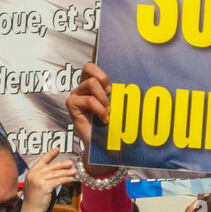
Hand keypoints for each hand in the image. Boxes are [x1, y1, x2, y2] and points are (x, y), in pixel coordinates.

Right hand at [21, 148, 75, 211]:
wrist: (31, 211)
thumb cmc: (35, 200)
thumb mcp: (36, 185)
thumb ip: (43, 178)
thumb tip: (57, 173)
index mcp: (31, 173)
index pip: (42, 161)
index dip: (50, 154)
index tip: (58, 149)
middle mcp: (33, 175)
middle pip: (51, 167)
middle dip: (62, 164)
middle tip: (71, 163)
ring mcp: (37, 180)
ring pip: (55, 174)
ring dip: (66, 172)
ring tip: (74, 171)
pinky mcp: (43, 186)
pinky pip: (57, 181)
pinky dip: (65, 179)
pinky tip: (71, 179)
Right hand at [66, 61, 116, 178]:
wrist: (102, 146)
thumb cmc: (111, 126)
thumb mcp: (118, 107)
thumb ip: (120, 95)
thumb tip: (138, 83)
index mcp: (92, 84)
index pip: (91, 66)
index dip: (102, 72)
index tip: (111, 88)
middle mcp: (82, 87)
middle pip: (88, 67)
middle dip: (103, 79)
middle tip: (110, 93)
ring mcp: (76, 95)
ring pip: (91, 84)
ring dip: (103, 98)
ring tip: (108, 111)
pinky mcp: (72, 104)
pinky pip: (88, 100)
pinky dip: (99, 110)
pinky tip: (104, 119)